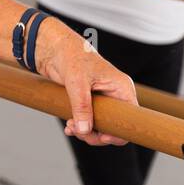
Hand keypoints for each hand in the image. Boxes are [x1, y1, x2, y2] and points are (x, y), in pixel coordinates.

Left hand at [32, 19, 136, 146]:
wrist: (54, 48)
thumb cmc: (71, 57)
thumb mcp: (77, 83)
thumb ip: (81, 107)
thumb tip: (84, 130)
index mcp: (121, 88)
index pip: (130, 118)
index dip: (118, 132)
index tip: (101, 136)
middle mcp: (115, 95)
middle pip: (114, 126)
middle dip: (96, 133)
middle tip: (77, 131)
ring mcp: (102, 100)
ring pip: (100, 126)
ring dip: (85, 131)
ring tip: (69, 127)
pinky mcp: (88, 101)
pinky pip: (89, 121)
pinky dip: (79, 126)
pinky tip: (68, 126)